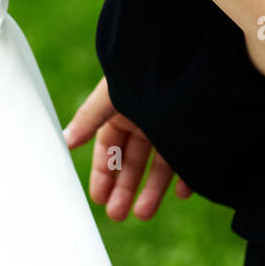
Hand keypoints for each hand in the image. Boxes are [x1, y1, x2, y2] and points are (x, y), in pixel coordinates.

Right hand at [62, 74, 192, 219]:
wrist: (185, 51)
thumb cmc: (143, 70)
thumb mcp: (112, 94)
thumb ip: (90, 118)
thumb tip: (64, 140)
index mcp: (124, 108)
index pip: (109, 146)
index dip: (103, 172)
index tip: (99, 197)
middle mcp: (148, 118)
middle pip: (133, 159)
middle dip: (124, 187)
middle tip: (117, 214)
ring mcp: (174, 125)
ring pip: (161, 164)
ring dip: (152, 189)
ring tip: (143, 214)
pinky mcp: (199, 130)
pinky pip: (193, 157)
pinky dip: (187, 176)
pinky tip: (181, 192)